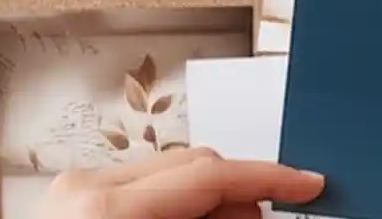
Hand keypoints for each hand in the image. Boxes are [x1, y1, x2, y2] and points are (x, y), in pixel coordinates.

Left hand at [39, 147, 323, 218]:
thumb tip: (257, 214)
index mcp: (108, 209)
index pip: (211, 173)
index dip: (270, 178)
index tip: (309, 185)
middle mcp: (87, 186)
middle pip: (195, 167)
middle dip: (240, 200)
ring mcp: (75, 192)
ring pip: (173, 179)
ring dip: (208, 210)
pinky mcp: (72, 204)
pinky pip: (146, 194)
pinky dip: (177, 215)